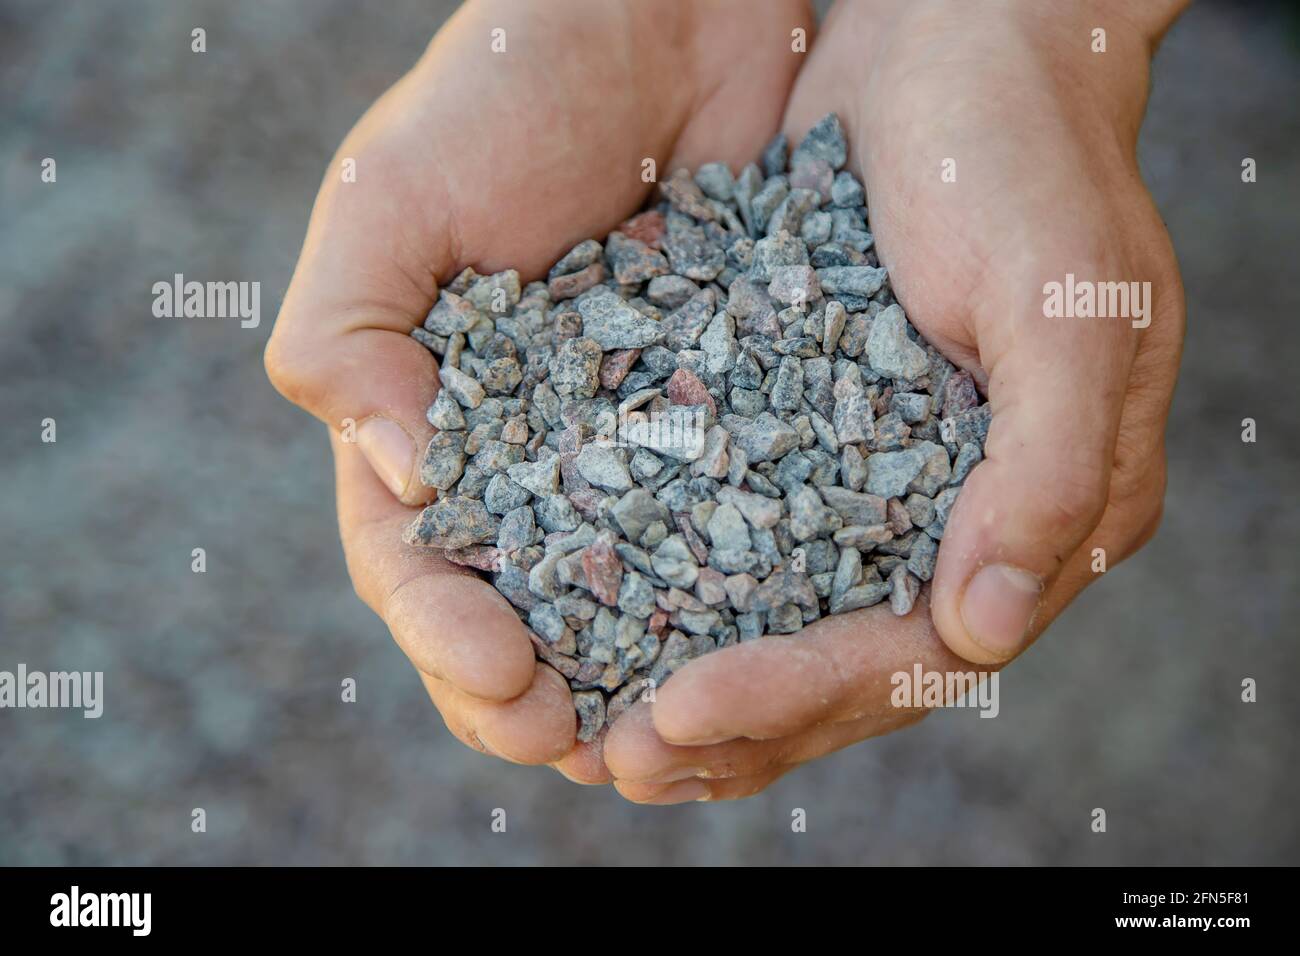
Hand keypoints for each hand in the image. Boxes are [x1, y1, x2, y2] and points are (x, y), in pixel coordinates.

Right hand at [264, 0, 814, 781]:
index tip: (504, 672)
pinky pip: (738, 536)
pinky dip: (742, 604)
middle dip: (539, 694)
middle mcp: (532, 459)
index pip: (418, 567)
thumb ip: (346, 335)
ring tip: (676, 733)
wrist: (673, 14)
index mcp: (433, 424)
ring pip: (630, 603)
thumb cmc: (513, 86)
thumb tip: (398, 476)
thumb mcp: (391, 196)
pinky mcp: (733, 427)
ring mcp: (635, 452)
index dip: (448, 636)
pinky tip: (769, 647)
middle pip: (520, 614)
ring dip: (642, 682)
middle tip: (583, 741)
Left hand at [606, 0, 1186, 802]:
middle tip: (619, 759)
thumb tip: (985, 631)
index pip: (916, 653)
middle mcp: (960, 523)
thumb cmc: (1030, 166)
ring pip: (783, 624)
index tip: (683, 710)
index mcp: (1039, 515)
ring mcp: (881, 487)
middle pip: (841, 668)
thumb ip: (1047, 471)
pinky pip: (743, 540)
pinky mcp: (812, 439)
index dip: (801, 694)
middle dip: (732, 721)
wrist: (961, 53)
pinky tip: (602, 621)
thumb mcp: (1071, 306)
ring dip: (692, 682)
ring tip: (594, 728)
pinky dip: (678, 591)